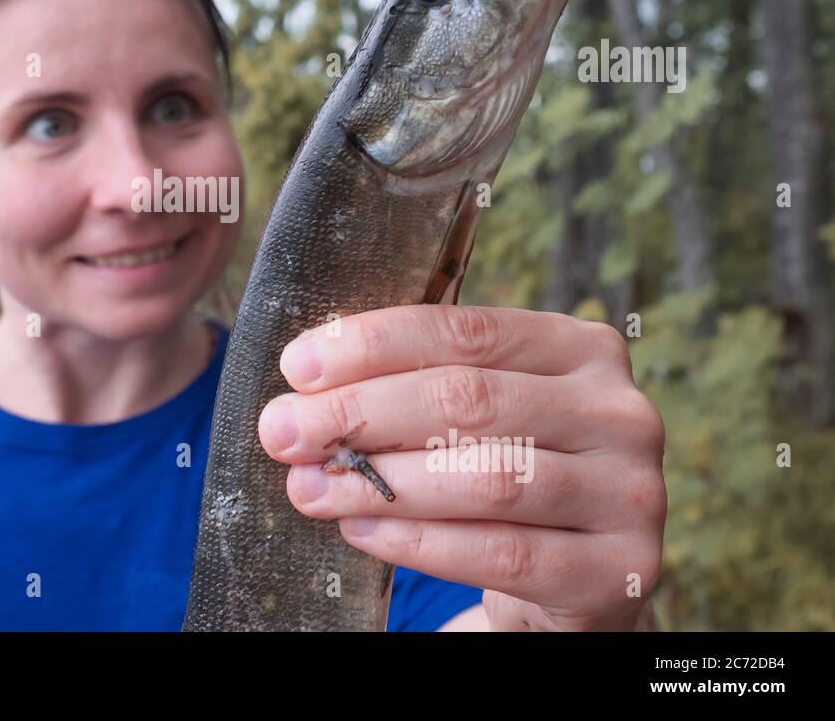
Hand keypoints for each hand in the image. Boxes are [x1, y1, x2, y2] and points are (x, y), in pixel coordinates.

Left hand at [257, 305, 666, 630]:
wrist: (580, 580)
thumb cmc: (508, 476)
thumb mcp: (482, 416)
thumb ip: (419, 387)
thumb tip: (306, 387)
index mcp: (581, 350)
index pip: (466, 331)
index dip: (373, 344)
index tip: (297, 368)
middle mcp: (619, 412)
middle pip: (468, 399)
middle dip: (358, 414)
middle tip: (282, 431)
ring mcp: (629, 493)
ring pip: (486, 478)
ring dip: (379, 483)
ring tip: (309, 486)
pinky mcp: (619, 571)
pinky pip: (501, 553)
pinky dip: (418, 543)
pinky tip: (360, 530)